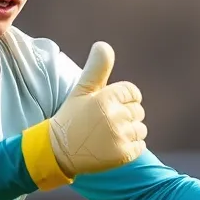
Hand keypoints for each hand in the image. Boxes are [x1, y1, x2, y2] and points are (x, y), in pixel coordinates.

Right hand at [48, 42, 146, 176]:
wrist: (58, 152)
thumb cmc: (71, 117)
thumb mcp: (81, 90)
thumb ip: (97, 68)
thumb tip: (103, 44)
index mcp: (106, 98)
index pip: (132, 92)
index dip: (123, 98)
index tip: (110, 106)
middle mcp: (115, 117)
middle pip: (138, 111)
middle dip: (126, 114)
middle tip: (105, 122)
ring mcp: (120, 137)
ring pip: (141, 128)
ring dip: (129, 131)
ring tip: (108, 134)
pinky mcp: (123, 154)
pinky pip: (140, 145)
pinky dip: (131, 146)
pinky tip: (112, 146)